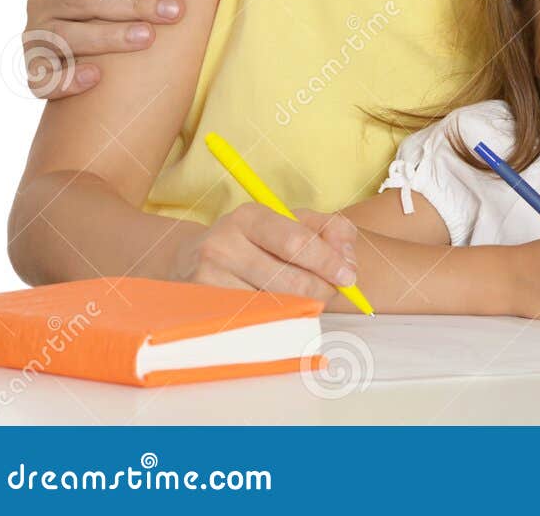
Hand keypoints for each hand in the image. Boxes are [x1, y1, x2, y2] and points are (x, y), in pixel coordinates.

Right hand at [23, 0, 181, 97]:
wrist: (81, 43)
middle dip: (132, 3)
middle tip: (175, 11)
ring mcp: (37, 33)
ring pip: (66, 34)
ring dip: (107, 37)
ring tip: (148, 40)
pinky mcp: (37, 70)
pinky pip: (42, 77)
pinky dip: (66, 78)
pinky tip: (96, 78)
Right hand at [170, 203, 358, 302]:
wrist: (190, 259)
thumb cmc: (255, 241)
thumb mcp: (292, 222)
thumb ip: (331, 230)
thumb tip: (348, 260)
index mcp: (249, 217)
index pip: (297, 242)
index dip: (328, 262)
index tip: (349, 277)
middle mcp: (223, 245)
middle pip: (288, 280)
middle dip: (321, 290)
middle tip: (332, 292)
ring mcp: (207, 279)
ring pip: (274, 306)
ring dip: (300, 306)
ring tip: (303, 296)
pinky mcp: (202, 307)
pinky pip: (254, 321)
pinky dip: (276, 319)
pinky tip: (279, 309)